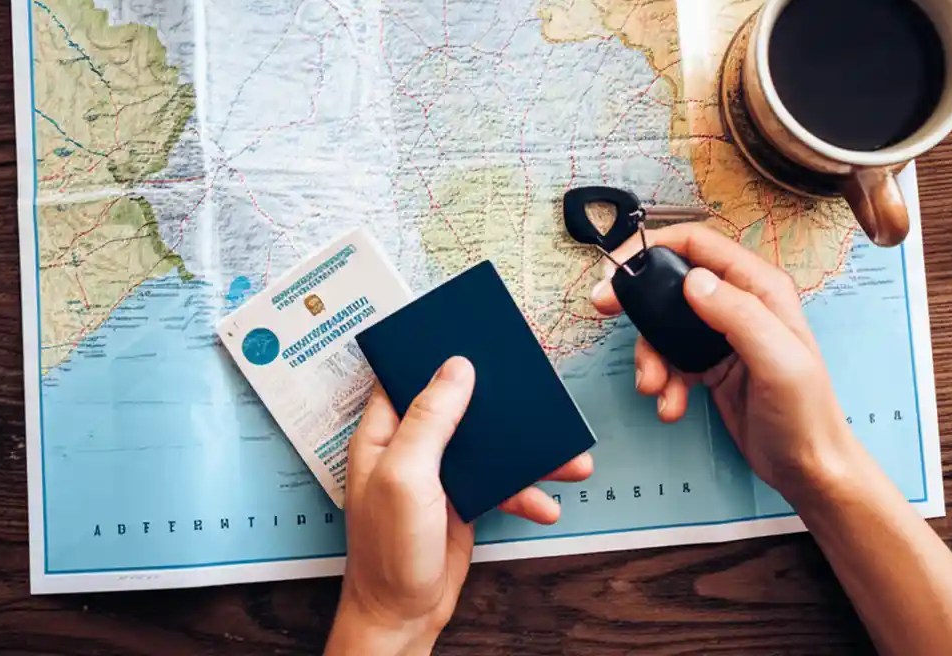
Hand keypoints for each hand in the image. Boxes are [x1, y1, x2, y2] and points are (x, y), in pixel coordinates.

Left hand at [326, 356, 592, 655]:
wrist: (403, 615)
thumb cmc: (388, 550)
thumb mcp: (406, 476)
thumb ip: (430, 420)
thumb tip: (456, 368)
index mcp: (383, 433)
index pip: (409, 377)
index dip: (438, 356)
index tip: (474, 336)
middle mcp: (411, 448)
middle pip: (460, 405)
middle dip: (499, 400)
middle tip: (535, 387)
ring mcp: (438, 475)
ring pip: (489, 445)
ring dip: (528, 451)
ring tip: (567, 458)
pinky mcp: (463, 501)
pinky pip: (502, 484)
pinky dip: (526, 492)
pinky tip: (546, 504)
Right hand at [590, 224, 857, 499]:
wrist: (807, 468)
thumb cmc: (804, 414)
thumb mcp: (777, 361)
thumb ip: (737, 315)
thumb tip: (692, 281)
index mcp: (761, 288)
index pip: (699, 245)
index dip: (654, 245)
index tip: (618, 264)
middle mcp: (740, 304)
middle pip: (672, 283)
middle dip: (638, 300)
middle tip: (604, 308)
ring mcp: (723, 335)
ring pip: (665, 326)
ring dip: (650, 355)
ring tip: (654, 387)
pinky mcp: (711, 365)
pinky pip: (671, 360)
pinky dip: (663, 382)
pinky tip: (671, 405)